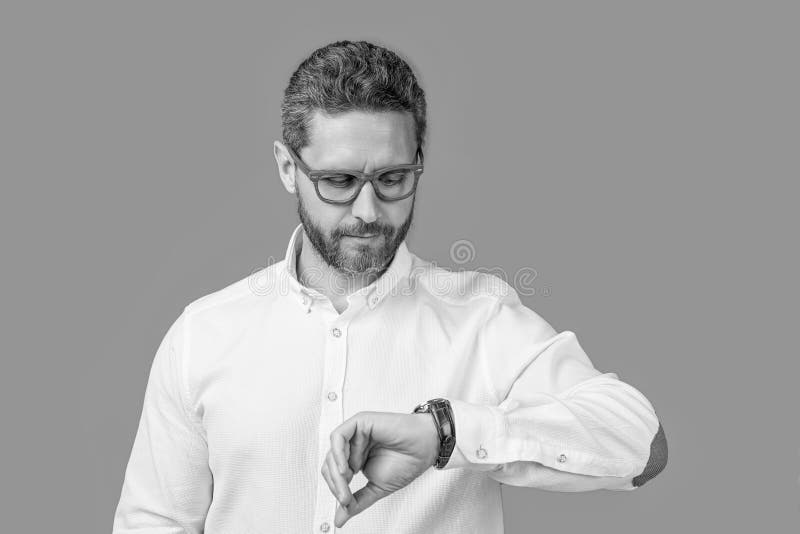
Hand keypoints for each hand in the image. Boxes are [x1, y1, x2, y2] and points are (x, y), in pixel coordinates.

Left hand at [321, 411, 439, 527]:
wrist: (425, 448)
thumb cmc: (407, 462)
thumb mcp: (377, 488)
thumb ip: (357, 502)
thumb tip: (340, 519)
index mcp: (356, 459)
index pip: (334, 474)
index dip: (336, 489)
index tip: (346, 502)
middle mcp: (354, 445)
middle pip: (330, 464)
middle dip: (335, 483)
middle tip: (345, 496)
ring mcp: (356, 433)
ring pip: (332, 452)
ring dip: (336, 471)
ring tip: (347, 481)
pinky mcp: (359, 422)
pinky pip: (338, 437)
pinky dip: (338, 453)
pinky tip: (346, 467)